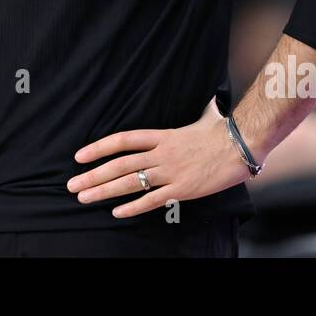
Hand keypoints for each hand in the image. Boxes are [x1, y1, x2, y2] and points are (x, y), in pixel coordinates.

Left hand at [67, 97, 249, 217]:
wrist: (242, 144)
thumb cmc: (224, 130)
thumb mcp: (203, 117)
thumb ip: (196, 113)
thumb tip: (208, 103)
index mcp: (162, 135)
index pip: (122, 140)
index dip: (99, 148)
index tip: (80, 156)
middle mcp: (161, 153)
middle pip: (119, 164)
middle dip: (93, 175)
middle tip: (72, 184)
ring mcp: (170, 172)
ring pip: (129, 183)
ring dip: (104, 191)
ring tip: (84, 197)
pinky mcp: (182, 189)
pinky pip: (152, 200)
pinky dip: (132, 207)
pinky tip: (116, 212)